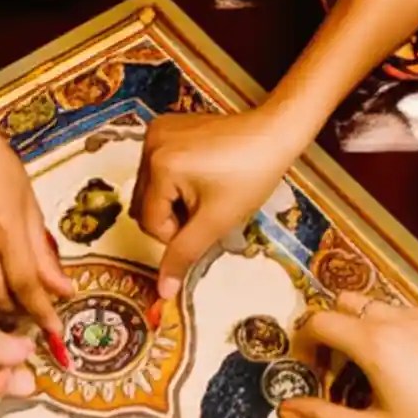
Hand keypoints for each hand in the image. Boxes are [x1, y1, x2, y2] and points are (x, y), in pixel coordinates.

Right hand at [132, 110, 295, 298]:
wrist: (273, 134)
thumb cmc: (251, 175)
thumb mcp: (216, 221)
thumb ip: (184, 255)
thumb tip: (163, 291)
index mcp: (160, 166)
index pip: (150, 222)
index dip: (177, 233)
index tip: (205, 224)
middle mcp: (151, 144)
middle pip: (144, 205)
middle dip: (171, 217)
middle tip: (204, 212)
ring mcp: (157, 132)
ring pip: (150, 188)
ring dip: (172, 201)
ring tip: (205, 194)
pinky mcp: (165, 127)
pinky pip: (157, 168)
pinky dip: (173, 181)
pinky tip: (201, 176)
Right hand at [276, 293, 417, 417]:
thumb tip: (286, 410)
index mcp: (373, 344)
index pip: (318, 321)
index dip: (303, 342)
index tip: (307, 368)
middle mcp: (393, 321)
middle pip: (342, 303)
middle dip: (328, 328)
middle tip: (332, 365)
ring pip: (371, 305)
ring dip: (356, 326)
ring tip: (364, 366)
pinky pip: (399, 312)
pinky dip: (384, 327)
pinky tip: (399, 364)